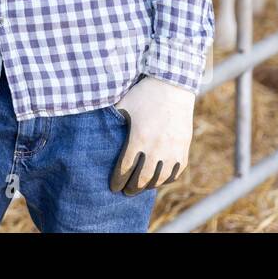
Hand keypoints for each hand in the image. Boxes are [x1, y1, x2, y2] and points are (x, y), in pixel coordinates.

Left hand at [108, 74, 194, 194]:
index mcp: (138, 138)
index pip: (125, 169)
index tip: (113, 187)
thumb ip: (111, 121)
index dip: (118, 181)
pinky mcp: (184, 149)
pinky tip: (157, 179)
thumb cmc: (143, 94)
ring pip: (159, 179)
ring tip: (140, 187)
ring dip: (148, 186)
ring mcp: (172, 150)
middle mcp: (156, 148)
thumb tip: (93, 130)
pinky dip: (165, 179)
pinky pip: (175, 172)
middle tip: (125, 192)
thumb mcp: (123, 105)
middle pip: (142, 179)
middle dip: (131, 188)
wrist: (173, 86)